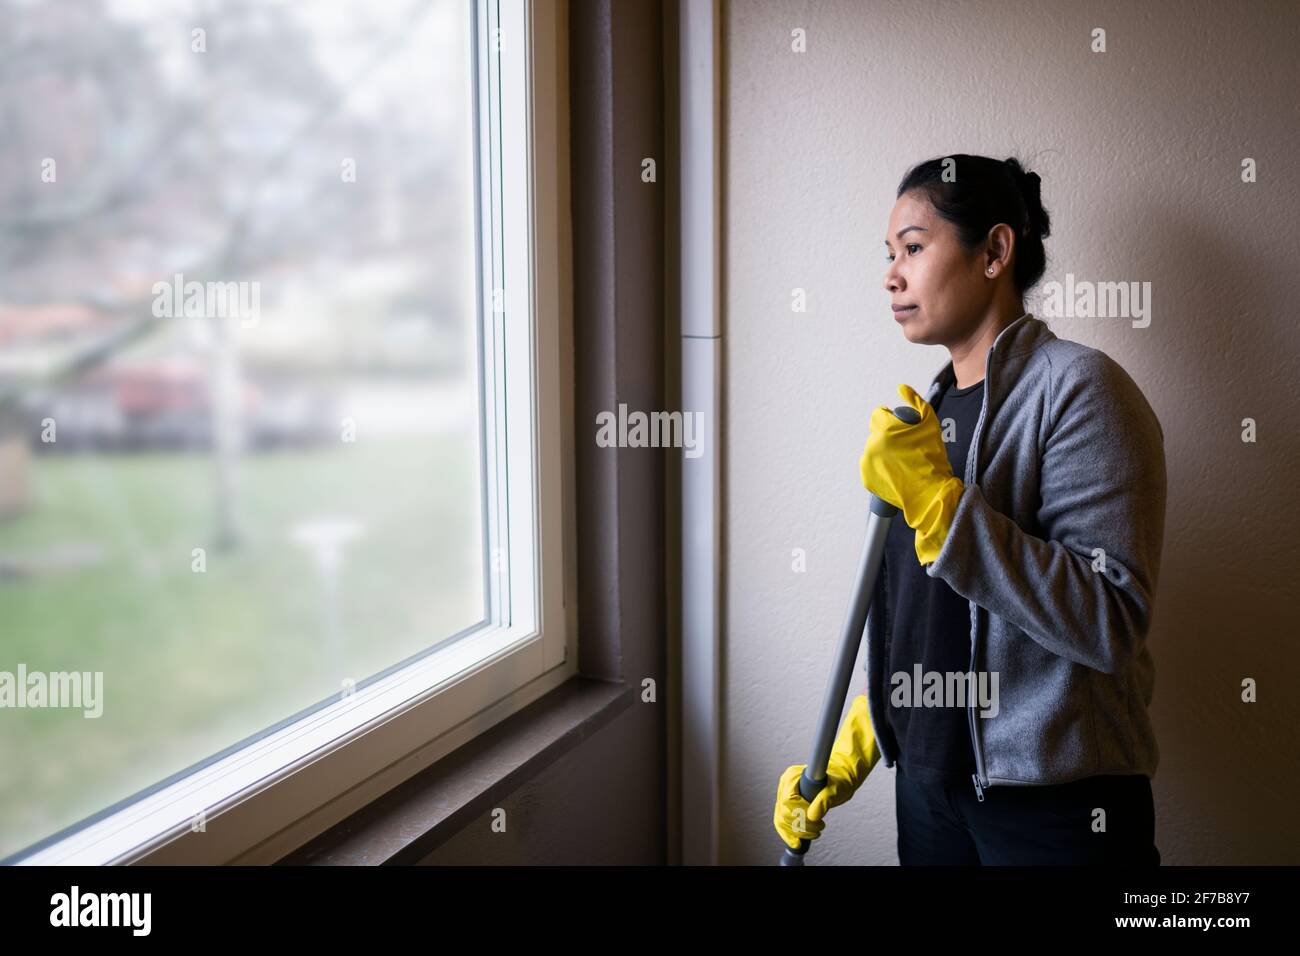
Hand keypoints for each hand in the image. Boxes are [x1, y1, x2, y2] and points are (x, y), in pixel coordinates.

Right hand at [773, 695, 881, 848]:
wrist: (846, 770)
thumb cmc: (845, 774)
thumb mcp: (842, 786)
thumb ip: (829, 797)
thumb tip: (816, 811)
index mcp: (796, 776)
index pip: (786, 799)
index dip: (796, 815)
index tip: (811, 823)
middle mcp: (789, 781)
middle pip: (782, 810)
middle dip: (795, 824)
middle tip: (816, 830)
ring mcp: (789, 789)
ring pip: (781, 815)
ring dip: (793, 829)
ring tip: (810, 835)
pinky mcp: (792, 796)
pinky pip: (784, 816)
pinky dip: (790, 829)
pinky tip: (799, 837)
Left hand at [858, 382, 964, 564]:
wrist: (931, 492)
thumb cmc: (932, 457)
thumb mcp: (930, 423)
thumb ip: (915, 401)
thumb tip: (901, 388)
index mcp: (884, 429)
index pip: (878, 414)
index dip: (891, 418)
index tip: (901, 427)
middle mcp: (871, 445)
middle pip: (876, 432)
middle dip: (888, 435)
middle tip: (905, 446)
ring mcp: (867, 463)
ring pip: (873, 449)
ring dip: (884, 451)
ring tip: (902, 459)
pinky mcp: (866, 478)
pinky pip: (872, 466)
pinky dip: (881, 467)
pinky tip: (896, 470)